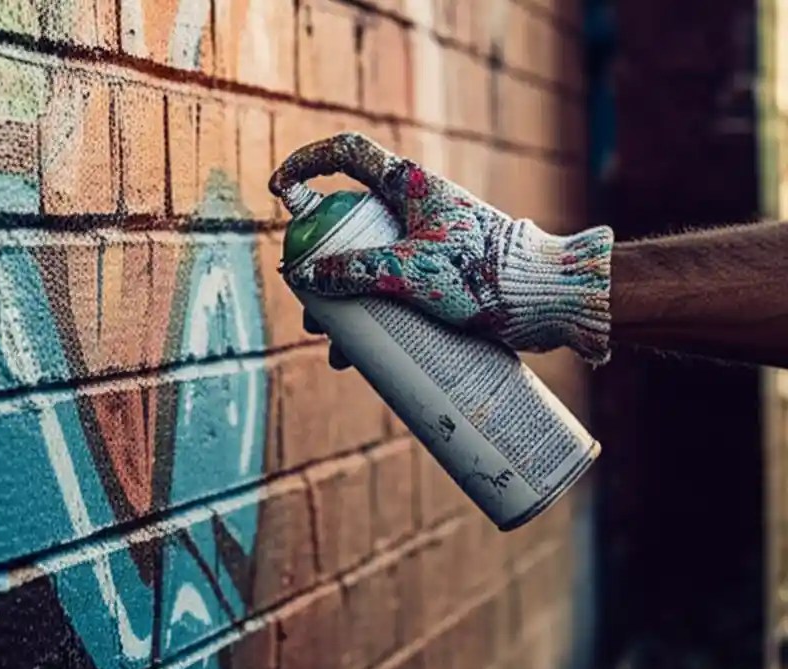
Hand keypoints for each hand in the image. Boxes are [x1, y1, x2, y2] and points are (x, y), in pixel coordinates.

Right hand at [270, 132, 612, 364]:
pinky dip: (371, 316)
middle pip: (348, 225)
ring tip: (331, 342)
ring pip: (366, 263)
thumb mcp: (411, 272)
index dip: (306, 165)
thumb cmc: (486, 273)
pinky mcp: (440, 274)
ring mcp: (426, 242)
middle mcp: (414, 208)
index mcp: (408, 186)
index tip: (279, 191)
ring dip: (342, 301)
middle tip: (307, 304)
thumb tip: (304, 275)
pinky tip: (359, 354)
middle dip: (318, 266)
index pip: (346, 154)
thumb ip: (355, 270)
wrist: (548, 300)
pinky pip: (391, 288)